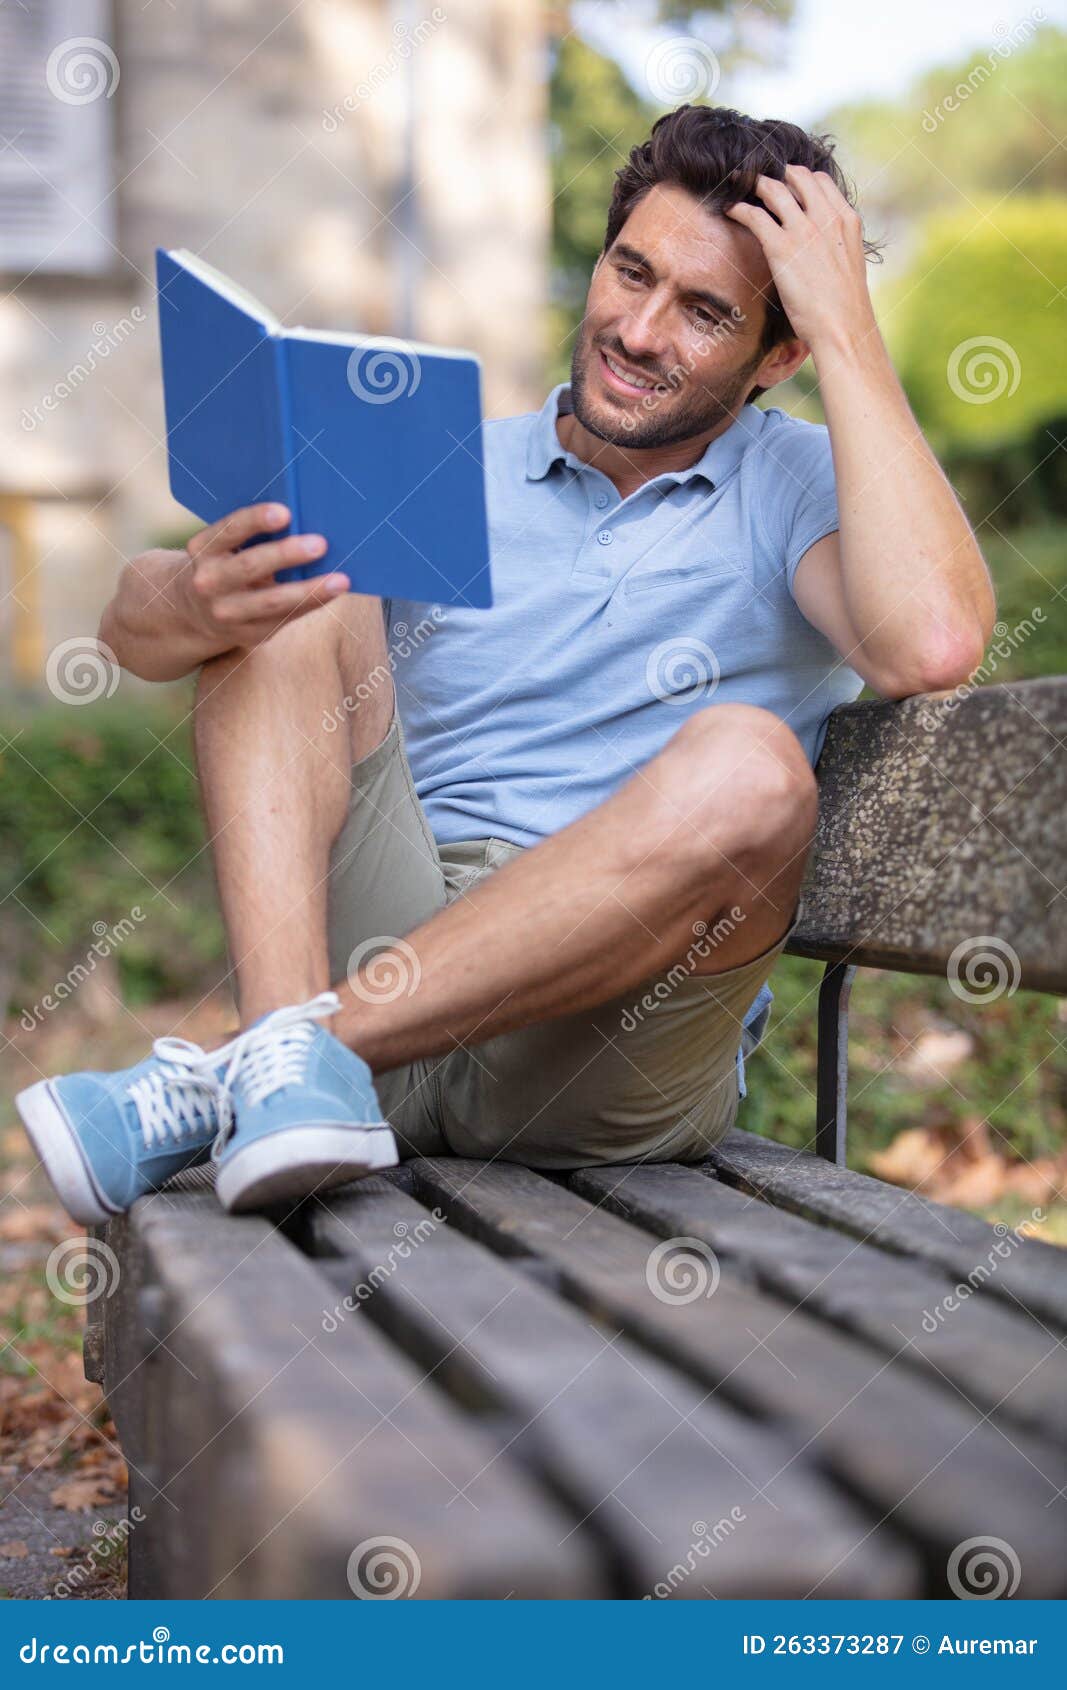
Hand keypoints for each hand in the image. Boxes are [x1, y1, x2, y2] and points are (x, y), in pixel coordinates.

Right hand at [177, 502, 348, 649]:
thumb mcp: (228, 547)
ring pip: (271, 601)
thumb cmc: (228, 564)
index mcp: (204, 548)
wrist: (199, 611)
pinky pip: (283, 619)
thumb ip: (256, 537)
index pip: (230, 529)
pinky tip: (332, 593)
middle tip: (320, 544)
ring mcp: (226, 613)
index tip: (285, 513)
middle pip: (250, 566)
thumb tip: (308, 524)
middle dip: (286, 554)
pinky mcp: (247, 635)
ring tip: (339, 580)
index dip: (257, 520)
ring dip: (308, 590)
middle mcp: (209, 581)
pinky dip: (311, 604)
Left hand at [725, 166, 875, 354]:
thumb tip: (822, 251)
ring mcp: (804, 229)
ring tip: (739, 188)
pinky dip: (739, 208)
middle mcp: (826, 217)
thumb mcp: (849, 265)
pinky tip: (730, 210)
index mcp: (846, 220)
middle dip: (776, 174)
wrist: (844, 328)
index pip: (821, 181)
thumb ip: (836, 246)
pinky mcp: (781, 246)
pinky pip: (754, 215)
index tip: (785, 187)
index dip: (800, 179)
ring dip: (754, 185)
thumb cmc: (845, 309)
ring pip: (774, 189)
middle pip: (797, 176)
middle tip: (757, 180)